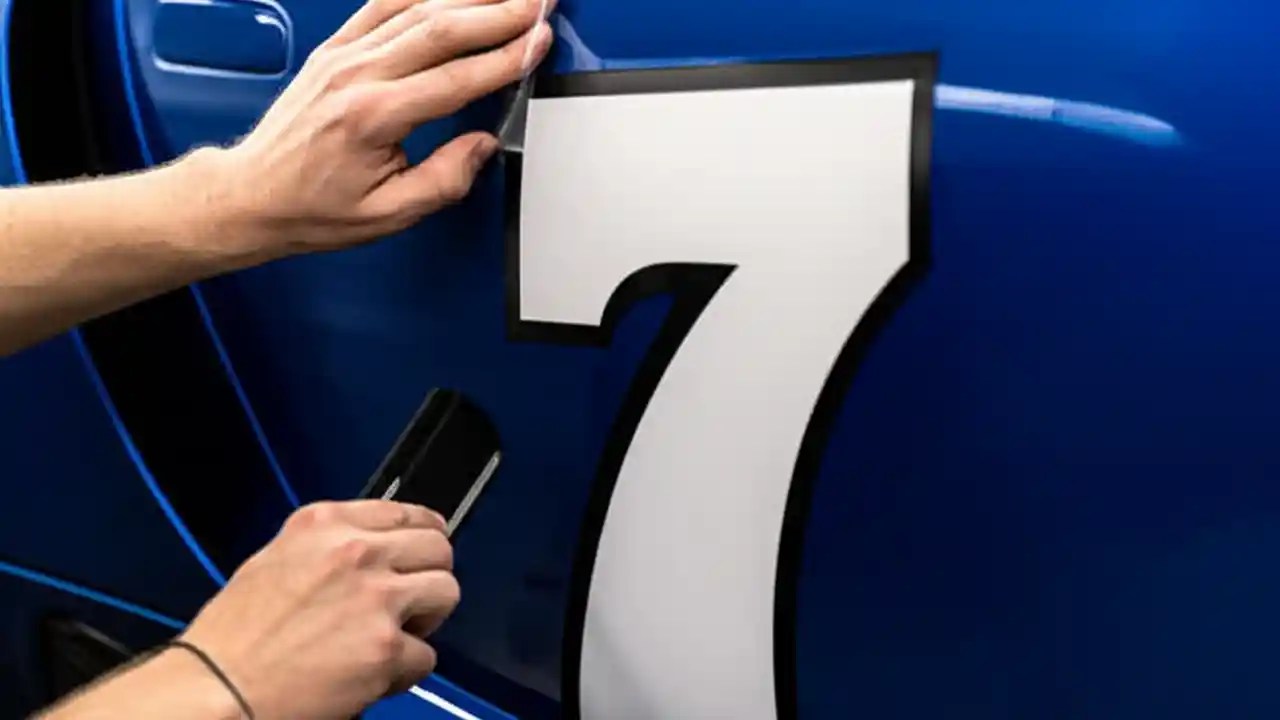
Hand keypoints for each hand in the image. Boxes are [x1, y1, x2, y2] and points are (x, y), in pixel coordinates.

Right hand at [179, 500, 458, 719]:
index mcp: (323, 526)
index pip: (404, 512)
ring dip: (426, 619)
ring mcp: (376, 598)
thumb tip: (374, 551)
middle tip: (408, 602)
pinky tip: (372, 674)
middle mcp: (355, 553)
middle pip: (438, 547)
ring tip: (391, 636)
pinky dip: (404, 670)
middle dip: (429, 575)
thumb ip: (328, 550)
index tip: (428, 543)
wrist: (216, 690)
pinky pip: (427, 655)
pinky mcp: (386, 646)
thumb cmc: (233, 641)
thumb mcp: (274, 562)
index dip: (423, 533)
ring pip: (446, 592)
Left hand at [211, 0, 554, 259]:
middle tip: (539, 1)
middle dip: (499, 11)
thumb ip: (444, 181)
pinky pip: (381, 2)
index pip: (456, 78)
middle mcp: (357, 76)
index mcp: (374, 118)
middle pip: (441, 28)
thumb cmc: (312, 207)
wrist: (252, 195)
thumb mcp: (388, 214)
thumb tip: (482, 147)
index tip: (538, 42)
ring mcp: (342, 56)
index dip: (504, 57)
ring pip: (415, 7)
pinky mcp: (333, 48)